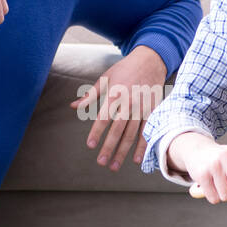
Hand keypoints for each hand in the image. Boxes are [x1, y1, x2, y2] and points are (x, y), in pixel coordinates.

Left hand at [69, 45, 167, 170]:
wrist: (151, 60)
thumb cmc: (125, 69)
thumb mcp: (105, 78)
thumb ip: (90, 95)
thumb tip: (73, 107)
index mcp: (115, 95)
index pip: (103, 118)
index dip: (96, 132)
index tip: (90, 145)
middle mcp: (129, 103)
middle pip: (118, 130)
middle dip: (109, 147)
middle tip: (101, 163)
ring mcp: (143, 108)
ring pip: (132, 134)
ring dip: (123, 152)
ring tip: (114, 166)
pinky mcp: (153, 110)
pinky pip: (148, 131)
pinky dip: (143, 146)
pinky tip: (137, 159)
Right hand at [169, 132, 226, 202]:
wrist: (198, 150)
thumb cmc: (222, 157)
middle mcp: (226, 156)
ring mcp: (213, 166)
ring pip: (225, 196)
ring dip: (224, 194)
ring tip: (220, 183)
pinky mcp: (202, 175)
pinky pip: (214, 198)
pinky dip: (214, 197)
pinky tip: (212, 186)